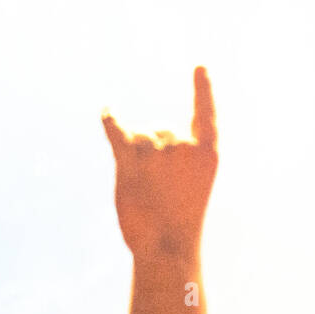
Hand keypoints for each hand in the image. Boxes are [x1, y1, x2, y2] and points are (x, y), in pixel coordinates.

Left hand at [102, 67, 217, 260]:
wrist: (167, 247)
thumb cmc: (180, 219)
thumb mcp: (190, 184)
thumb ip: (173, 157)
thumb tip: (135, 134)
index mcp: (208, 153)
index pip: (205, 114)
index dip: (202, 89)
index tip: (199, 66)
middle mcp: (184, 146)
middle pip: (161, 130)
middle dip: (155, 151)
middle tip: (161, 188)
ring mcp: (158, 152)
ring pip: (140, 137)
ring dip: (136, 157)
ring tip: (146, 188)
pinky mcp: (130, 162)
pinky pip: (117, 132)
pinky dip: (109, 120)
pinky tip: (106, 110)